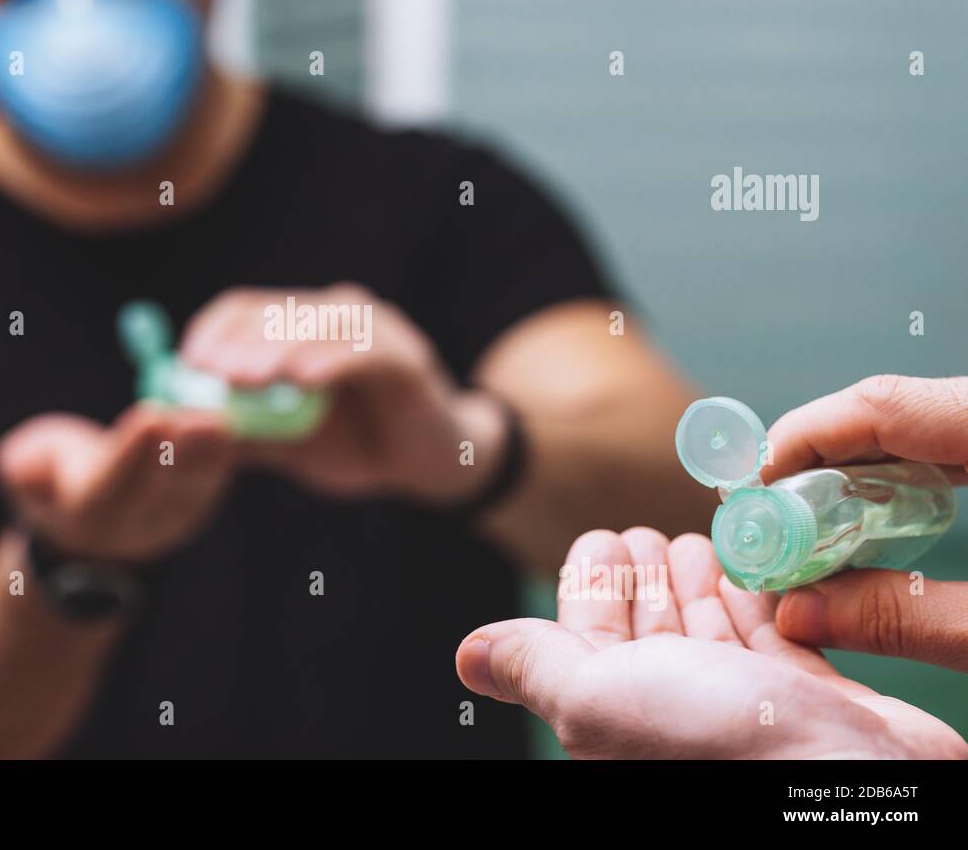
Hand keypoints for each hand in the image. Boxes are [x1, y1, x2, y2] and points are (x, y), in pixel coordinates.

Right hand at [0, 405, 235, 563]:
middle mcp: (138, 521)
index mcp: (89, 514)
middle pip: (165, 485)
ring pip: (199, 480)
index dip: (132, 454)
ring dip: (216, 449)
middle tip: (207, 418)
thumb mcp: (27, 474)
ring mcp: (176, 511)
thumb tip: (23, 466)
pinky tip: (242, 414)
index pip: (112, 487)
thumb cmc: (53, 479)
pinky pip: (218, 468)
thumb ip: (26, 470)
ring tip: (229, 418)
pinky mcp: (203, 491)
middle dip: (186, 450)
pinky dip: (230, 443)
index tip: (150, 418)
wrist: (93, 516)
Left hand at [178, 284, 504, 502]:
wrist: (429, 464)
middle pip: (277, 313)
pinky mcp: (406, 356)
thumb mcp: (285, 441)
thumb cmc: (354, 444)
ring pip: (318, 325)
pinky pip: (365, 351)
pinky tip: (305, 380)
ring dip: (278, 349)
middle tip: (208, 373)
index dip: (212, 331)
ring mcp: (374, 330)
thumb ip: (240, 429)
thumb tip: (181, 426)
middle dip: (237, 343)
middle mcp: (335, 314)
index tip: (186, 362)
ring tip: (244, 378)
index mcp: (301, 326)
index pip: (245, 309)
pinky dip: (332, 361)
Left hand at [455, 528, 967, 757]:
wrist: (854, 788)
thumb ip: (536, 666)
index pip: (589, 640)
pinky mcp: (809, 699)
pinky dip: (757, 602)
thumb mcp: (597, 699)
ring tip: (691, 542)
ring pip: (709, 634)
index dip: (591, 586)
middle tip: (645, 532)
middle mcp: (677, 713)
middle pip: (650, 632)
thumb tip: (466, 655)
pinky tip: (749, 569)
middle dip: (644, 578)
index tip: (599, 538)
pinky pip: (774, 641)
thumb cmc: (715, 742)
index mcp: (616, 714)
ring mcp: (745, 708)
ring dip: (697, 584)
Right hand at [760, 374, 967, 667]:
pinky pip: (949, 439)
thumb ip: (908, 619)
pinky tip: (874, 517)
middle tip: (766, 512)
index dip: (802, 437)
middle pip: (891, 408)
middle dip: (817, 455)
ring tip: (808, 521)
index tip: (751, 488)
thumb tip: (795, 613)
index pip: (882, 405)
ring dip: (856, 466)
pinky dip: (901, 472)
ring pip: (918, 421)